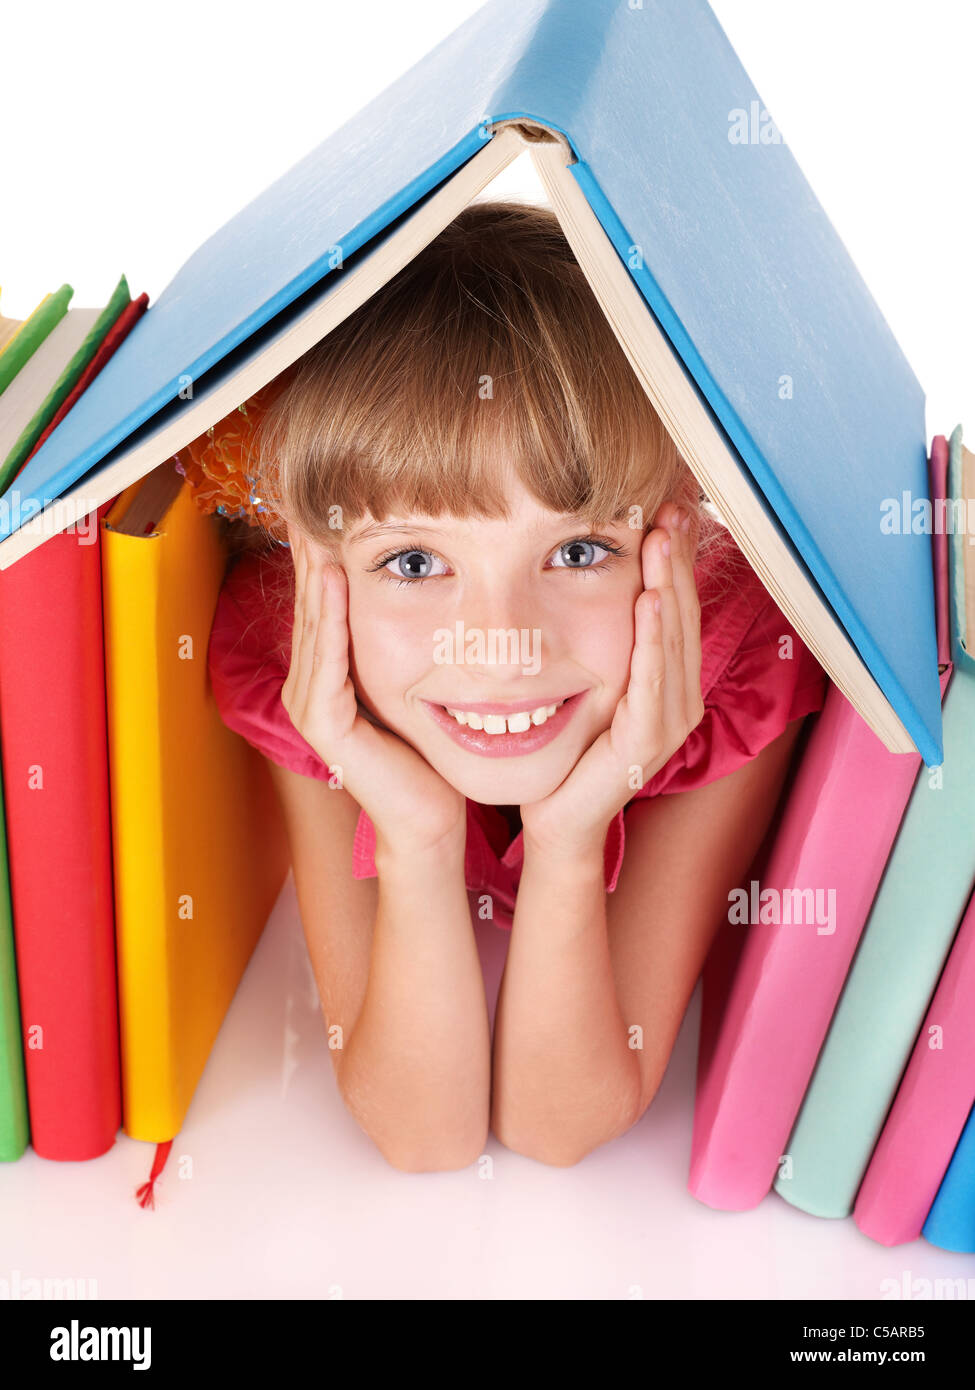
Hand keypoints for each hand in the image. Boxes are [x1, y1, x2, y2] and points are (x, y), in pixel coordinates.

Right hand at [281, 524, 467, 858]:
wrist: (432, 814)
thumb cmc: (431, 749)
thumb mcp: (418, 678)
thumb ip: (412, 636)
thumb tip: (435, 575)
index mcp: (329, 670)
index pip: (325, 597)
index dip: (326, 548)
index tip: (337, 497)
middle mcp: (312, 683)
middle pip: (311, 600)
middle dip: (314, 546)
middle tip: (316, 489)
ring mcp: (313, 704)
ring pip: (314, 622)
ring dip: (316, 570)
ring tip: (319, 520)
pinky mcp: (325, 725)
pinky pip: (326, 663)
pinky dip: (330, 618)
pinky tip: (335, 579)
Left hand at [519, 501, 704, 859]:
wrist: (559, 813)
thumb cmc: (569, 747)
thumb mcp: (591, 679)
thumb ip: (603, 637)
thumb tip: (595, 573)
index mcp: (670, 680)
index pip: (677, 607)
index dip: (676, 558)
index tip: (669, 508)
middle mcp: (680, 697)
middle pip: (682, 614)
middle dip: (677, 560)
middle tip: (672, 508)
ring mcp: (670, 720)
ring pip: (672, 640)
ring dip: (669, 587)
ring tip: (661, 541)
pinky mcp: (648, 741)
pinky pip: (653, 681)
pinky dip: (652, 640)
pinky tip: (648, 602)